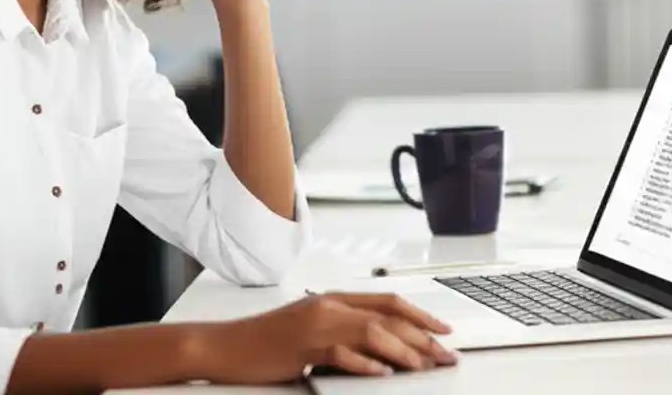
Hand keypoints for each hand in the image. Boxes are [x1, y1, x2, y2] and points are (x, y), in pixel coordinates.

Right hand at [201, 292, 457, 383]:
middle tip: (445, 354)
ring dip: (403, 349)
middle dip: (421, 336)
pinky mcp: (302, 346)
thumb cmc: (266, 341)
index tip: (443, 330)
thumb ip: (343, 332)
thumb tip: (382, 351)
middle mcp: (327, 306)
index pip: (386, 301)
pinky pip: (340, 352)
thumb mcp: (309, 328)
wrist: (226, 346)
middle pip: (386, 316)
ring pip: (371, 331)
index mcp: (332, 299)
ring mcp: (315, 324)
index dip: (419, 314)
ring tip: (424, 365)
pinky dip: (364, 363)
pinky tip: (382, 372)